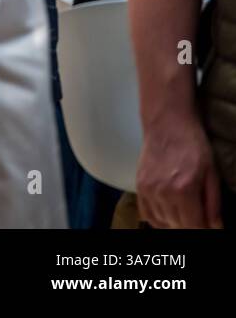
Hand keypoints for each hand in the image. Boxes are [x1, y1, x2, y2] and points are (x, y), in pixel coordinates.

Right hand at [136, 112, 223, 227]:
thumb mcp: (211, 173)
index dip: (203, 229)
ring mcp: (148, 189)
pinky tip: (167, 217)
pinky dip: (157, 220)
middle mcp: (162, 193)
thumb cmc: (193, 145)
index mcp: (183, 190)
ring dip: (175, 224)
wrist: (166, 124)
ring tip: (185, 216)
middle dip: (190, 226)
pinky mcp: (139, 185)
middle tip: (199, 219)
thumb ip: (213, 203)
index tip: (209, 226)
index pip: (194, 226)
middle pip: (177, 225)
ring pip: (162, 222)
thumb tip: (215, 226)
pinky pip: (146, 213)